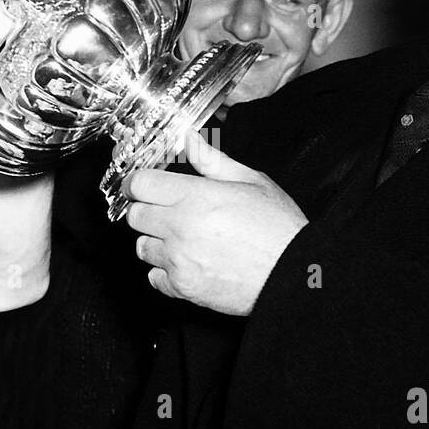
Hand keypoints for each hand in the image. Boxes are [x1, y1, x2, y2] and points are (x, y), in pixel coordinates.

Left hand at [127, 132, 307, 314]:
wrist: (293, 275)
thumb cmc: (279, 230)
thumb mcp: (251, 182)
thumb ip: (213, 161)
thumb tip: (190, 140)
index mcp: (195, 197)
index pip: (140, 184)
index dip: (139, 182)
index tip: (143, 185)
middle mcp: (181, 228)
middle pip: (135, 215)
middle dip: (146, 209)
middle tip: (166, 210)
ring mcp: (179, 260)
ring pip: (142, 246)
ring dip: (155, 240)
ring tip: (180, 238)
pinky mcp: (183, 287)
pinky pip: (154, 277)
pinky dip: (164, 270)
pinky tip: (185, 261)